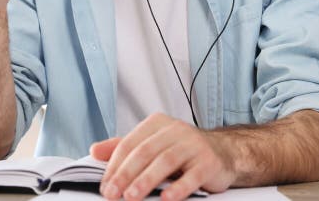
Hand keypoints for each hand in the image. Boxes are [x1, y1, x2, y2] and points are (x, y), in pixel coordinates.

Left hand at [90, 113, 233, 200]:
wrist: (223, 152)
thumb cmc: (182, 150)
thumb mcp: (151, 144)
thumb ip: (123, 147)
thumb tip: (95, 151)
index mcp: (157, 124)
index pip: (130, 144)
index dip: (115, 165)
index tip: (105, 186)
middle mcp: (175, 130)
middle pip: (145, 151)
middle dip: (126, 174)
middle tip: (113, 193)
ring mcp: (193, 144)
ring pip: (166, 161)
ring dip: (147, 180)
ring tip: (132, 197)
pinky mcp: (208, 161)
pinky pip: (192, 175)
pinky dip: (179, 187)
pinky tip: (167, 198)